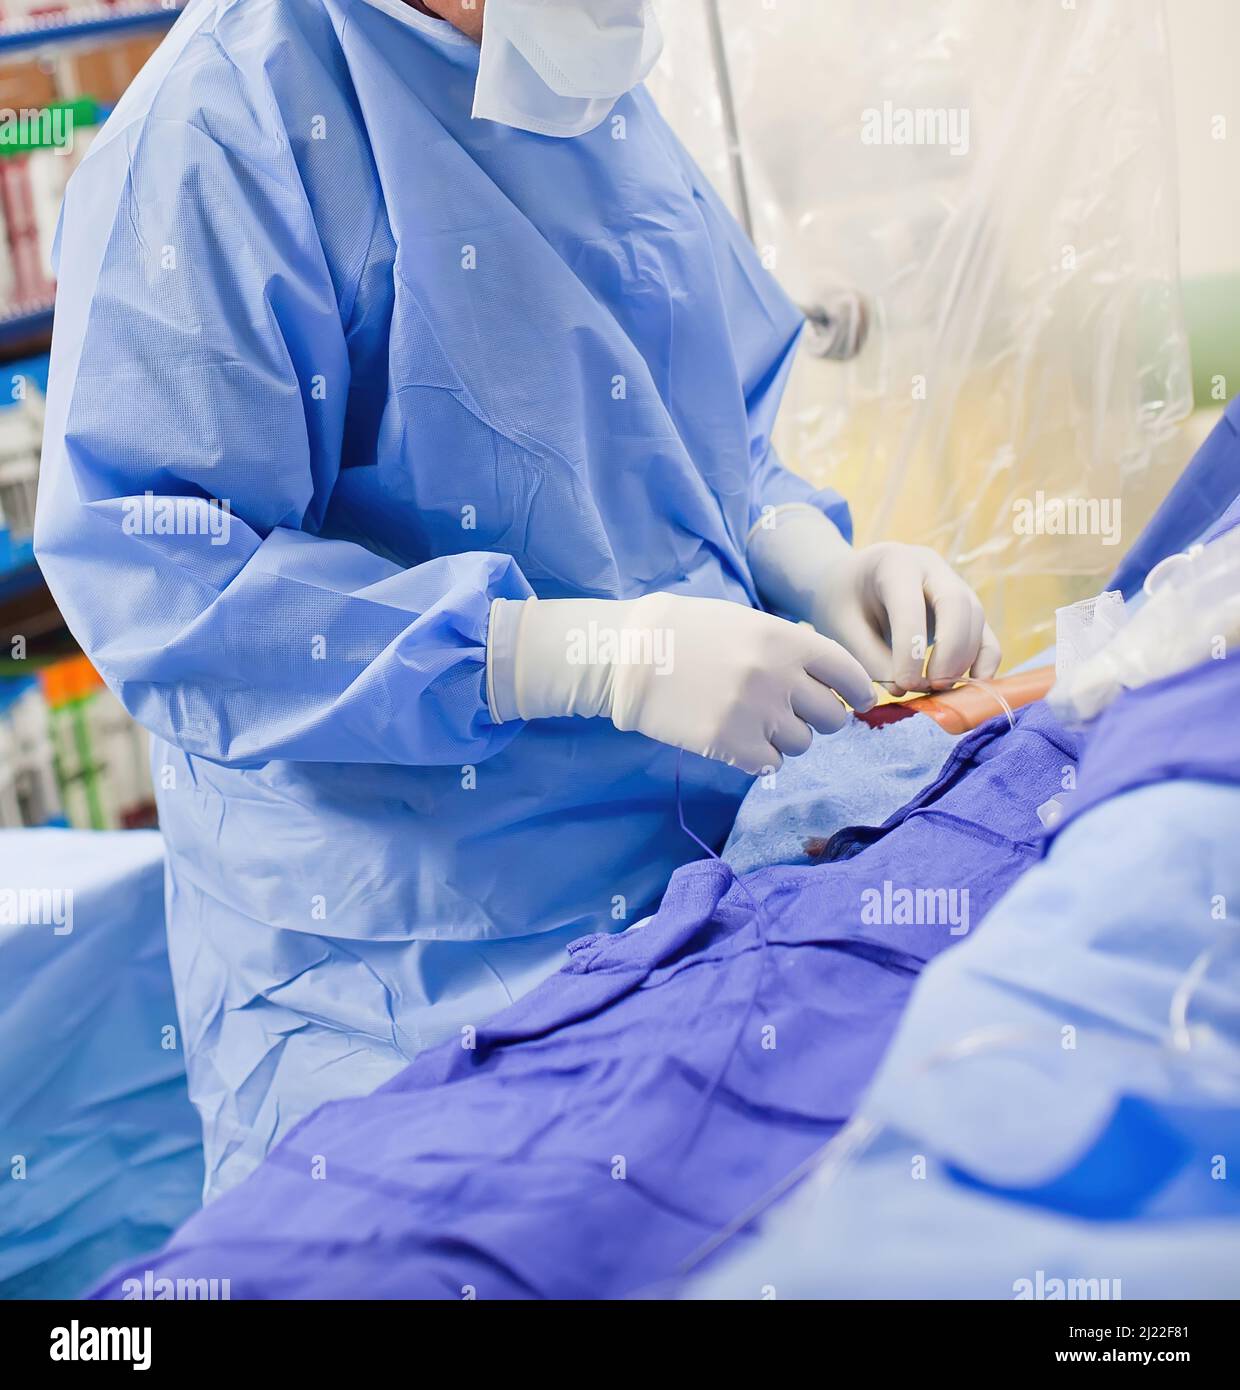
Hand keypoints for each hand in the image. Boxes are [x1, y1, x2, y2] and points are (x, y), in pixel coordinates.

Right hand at [487, 592, 876, 773]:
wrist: (632, 653)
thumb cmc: (689, 632)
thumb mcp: (748, 622)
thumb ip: (791, 649)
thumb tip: (832, 682)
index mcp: (786, 640)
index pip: (848, 673)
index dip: (858, 691)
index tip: (859, 701)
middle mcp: (778, 677)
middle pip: (832, 717)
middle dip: (820, 719)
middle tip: (794, 714)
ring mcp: (755, 713)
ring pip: (802, 744)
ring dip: (786, 739)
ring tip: (755, 722)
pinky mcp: (729, 743)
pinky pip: (770, 765)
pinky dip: (761, 758)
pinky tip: (739, 740)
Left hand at [748, 506, 1000, 696]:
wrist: (853, 582)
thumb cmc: (844, 603)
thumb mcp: (843, 627)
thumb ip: (870, 657)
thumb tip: (903, 688)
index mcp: (894, 562)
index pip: (910, 605)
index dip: (910, 649)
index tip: (903, 685)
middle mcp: (931, 567)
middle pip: (956, 604)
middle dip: (949, 651)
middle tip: (931, 687)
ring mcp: (954, 584)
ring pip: (975, 618)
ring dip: (964, 659)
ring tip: (938, 689)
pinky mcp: (966, 607)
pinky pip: (986, 632)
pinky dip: (985, 661)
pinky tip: (971, 687)